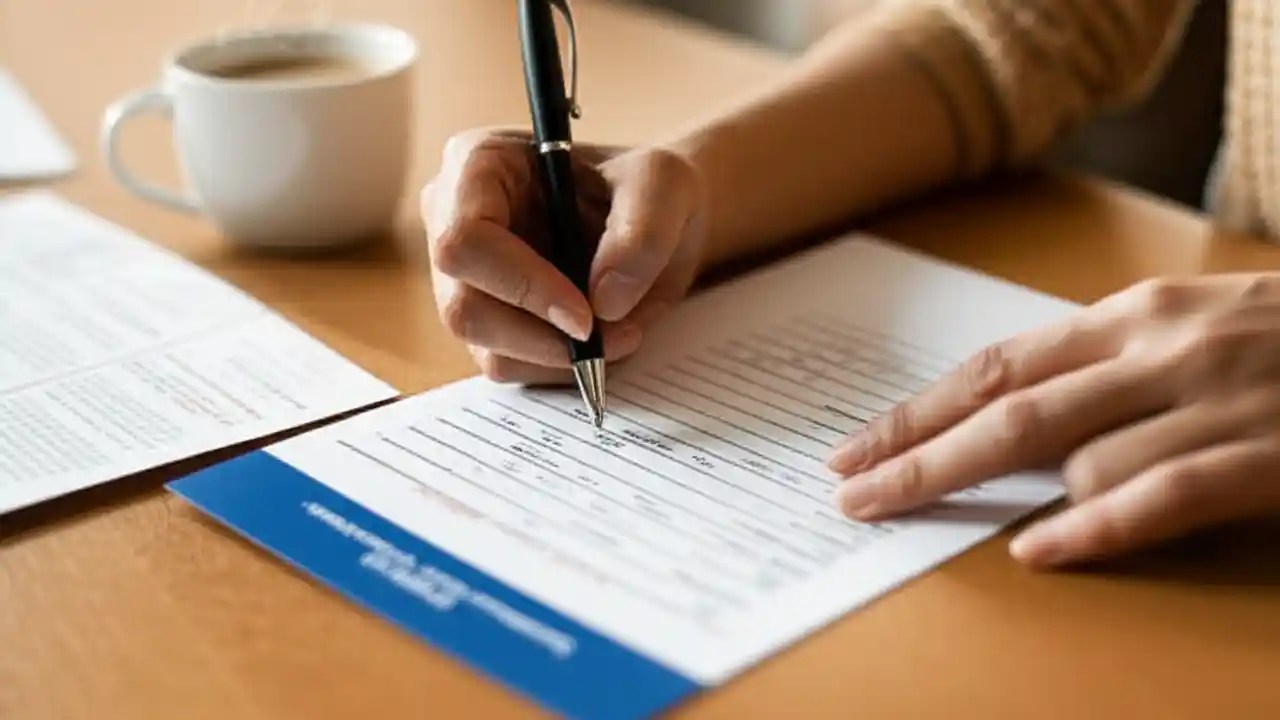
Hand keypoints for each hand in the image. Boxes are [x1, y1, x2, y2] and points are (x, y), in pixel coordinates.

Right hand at [422, 129, 705, 382]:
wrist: (659, 222)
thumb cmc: (648, 187)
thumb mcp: (665, 186)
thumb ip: (643, 232)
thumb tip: (604, 302)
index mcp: (478, 165)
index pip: (465, 240)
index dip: (521, 285)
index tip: (586, 315)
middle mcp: (452, 221)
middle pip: (464, 306)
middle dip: (541, 336)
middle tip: (610, 339)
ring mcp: (465, 278)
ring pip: (486, 347)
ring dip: (557, 357)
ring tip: (621, 334)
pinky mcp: (487, 321)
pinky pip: (509, 364)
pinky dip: (558, 367)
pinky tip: (600, 340)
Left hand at [827, 275, 1279, 566]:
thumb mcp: (1187, 326)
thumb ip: (1101, 365)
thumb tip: (1001, 414)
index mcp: (1133, 315)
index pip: (996, 366)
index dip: (918, 410)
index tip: (856, 447)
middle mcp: (1162, 348)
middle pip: (1009, 412)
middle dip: (919, 457)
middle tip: (851, 494)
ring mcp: (1216, 400)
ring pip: (1079, 458)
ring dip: (1016, 499)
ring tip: (973, 522)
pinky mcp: (1270, 456)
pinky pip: (1160, 497)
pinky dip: (1093, 529)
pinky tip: (1037, 554)